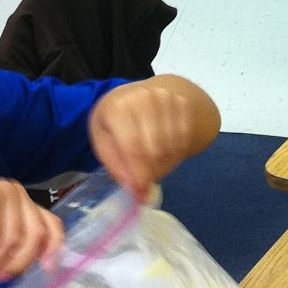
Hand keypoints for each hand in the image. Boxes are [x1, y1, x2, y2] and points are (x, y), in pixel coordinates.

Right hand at [0, 180, 62, 282]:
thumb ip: (10, 249)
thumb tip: (32, 266)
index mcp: (19, 203)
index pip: (50, 224)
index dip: (53, 248)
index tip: (47, 270)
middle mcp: (16, 193)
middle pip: (33, 238)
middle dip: (15, 263)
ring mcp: (4, 193)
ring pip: (11, 243)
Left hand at [89, 77, 218, 201]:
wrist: (134, 95)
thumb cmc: (113, 121)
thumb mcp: (102, 140)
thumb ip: (116, 166)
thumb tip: (136, 191)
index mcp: (117, 107)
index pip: (133, 146)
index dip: (139, 172)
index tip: (141, 192)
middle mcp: (143, 98)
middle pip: (155, 148)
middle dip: (152, 172)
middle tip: (146, 185)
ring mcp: (165, 98)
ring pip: (172, 145)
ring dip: (165, 165)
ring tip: (153, 168)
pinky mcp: (180, 102)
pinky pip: (184, 138)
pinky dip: (177, 153)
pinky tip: (165, 154)